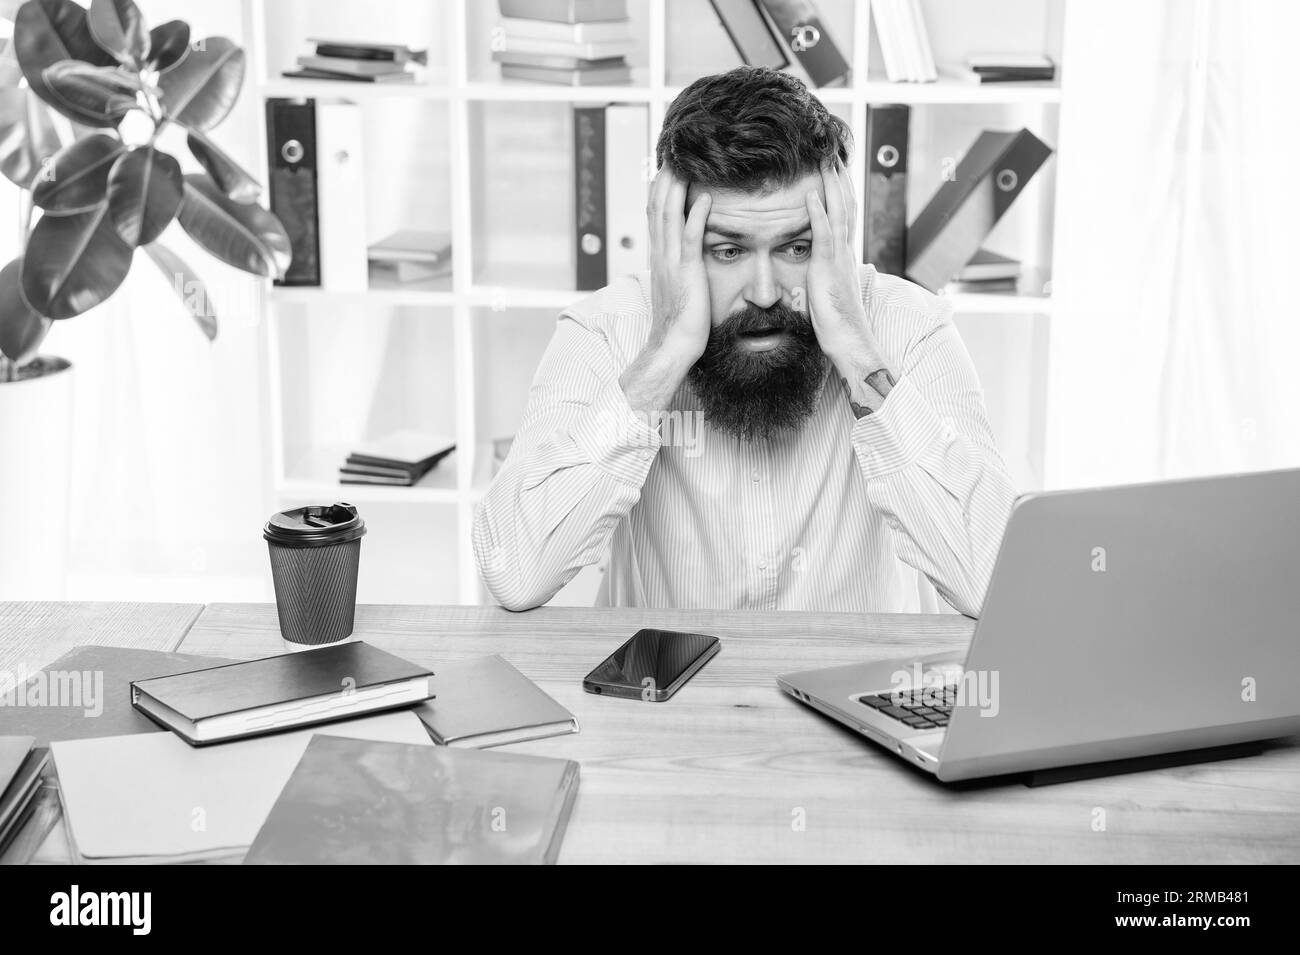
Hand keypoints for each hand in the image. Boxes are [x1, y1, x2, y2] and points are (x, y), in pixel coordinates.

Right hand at [620, 168, 711, 416]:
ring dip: (677, 187)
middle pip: (659, 206)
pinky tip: (705, 198)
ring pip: (670, 216)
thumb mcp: (679, 287)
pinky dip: (696, 217)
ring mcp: (672, 263)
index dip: (661, 187)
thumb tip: (687, 256)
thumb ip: (681, 267)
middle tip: (674, 150)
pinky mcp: (686, 274)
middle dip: (665, 177)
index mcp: (660, 256)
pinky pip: (690, 240)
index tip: (669, 165)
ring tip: (684, 161)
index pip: (657, 213)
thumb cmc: (680, 323)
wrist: (672, 347)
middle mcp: (662, 255)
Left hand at [805, 158, 897, 416]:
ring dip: (829, 183)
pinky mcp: (827, 269)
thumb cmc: (837, 326)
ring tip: (822, 157)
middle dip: (837, 176)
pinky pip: (823, 235)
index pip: (841, 213)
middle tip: (830, 149)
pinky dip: (817, 212)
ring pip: (836, 211)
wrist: (850, 344)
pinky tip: (808, 194)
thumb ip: (819, 278)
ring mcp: (837, 258)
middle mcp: (843, 251)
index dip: (836, 189)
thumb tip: (812, 273)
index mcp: (841, 255)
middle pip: (843, 203)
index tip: (831, 166)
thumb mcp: (824, 294)